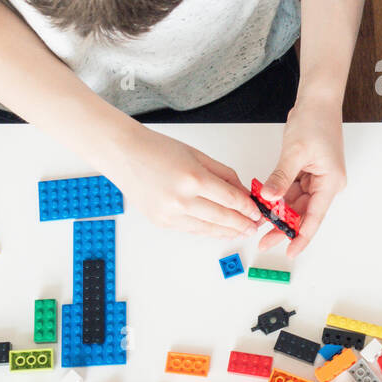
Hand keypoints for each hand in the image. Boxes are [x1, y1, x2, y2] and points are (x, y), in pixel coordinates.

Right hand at [103, 124, 260, 236]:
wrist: (125, 155)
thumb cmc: (158, 149)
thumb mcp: (198, 156)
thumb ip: (224, 175)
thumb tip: (243, 192)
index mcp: (193, 178)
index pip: (231, 199)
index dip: (248, 209)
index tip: (257, 212)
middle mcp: (181, 200)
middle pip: (222, 218)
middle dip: (242, 224)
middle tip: (253, 227)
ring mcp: (170, 214)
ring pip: (207, 229)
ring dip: (227, 231)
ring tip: (240, 232)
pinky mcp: (161, 222)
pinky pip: (191, 230)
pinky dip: (208, 231)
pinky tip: (219, 230)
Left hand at [257, 98, 345, 256]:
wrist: (318, 100)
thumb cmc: (315, 121)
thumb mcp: (296, 151)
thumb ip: (282, 177)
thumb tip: (270, 198)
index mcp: (330, 182)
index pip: (314, 217)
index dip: (301, 236)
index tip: (289, 251)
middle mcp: (325, 184)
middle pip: (303, 213)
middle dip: (283, 226)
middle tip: (263, 239)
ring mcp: (315, 178)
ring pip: (294, 202)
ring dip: (278, 211)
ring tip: (258, 223)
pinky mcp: (305, 171)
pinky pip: (290, 189)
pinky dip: (277, 196)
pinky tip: (263, 203)